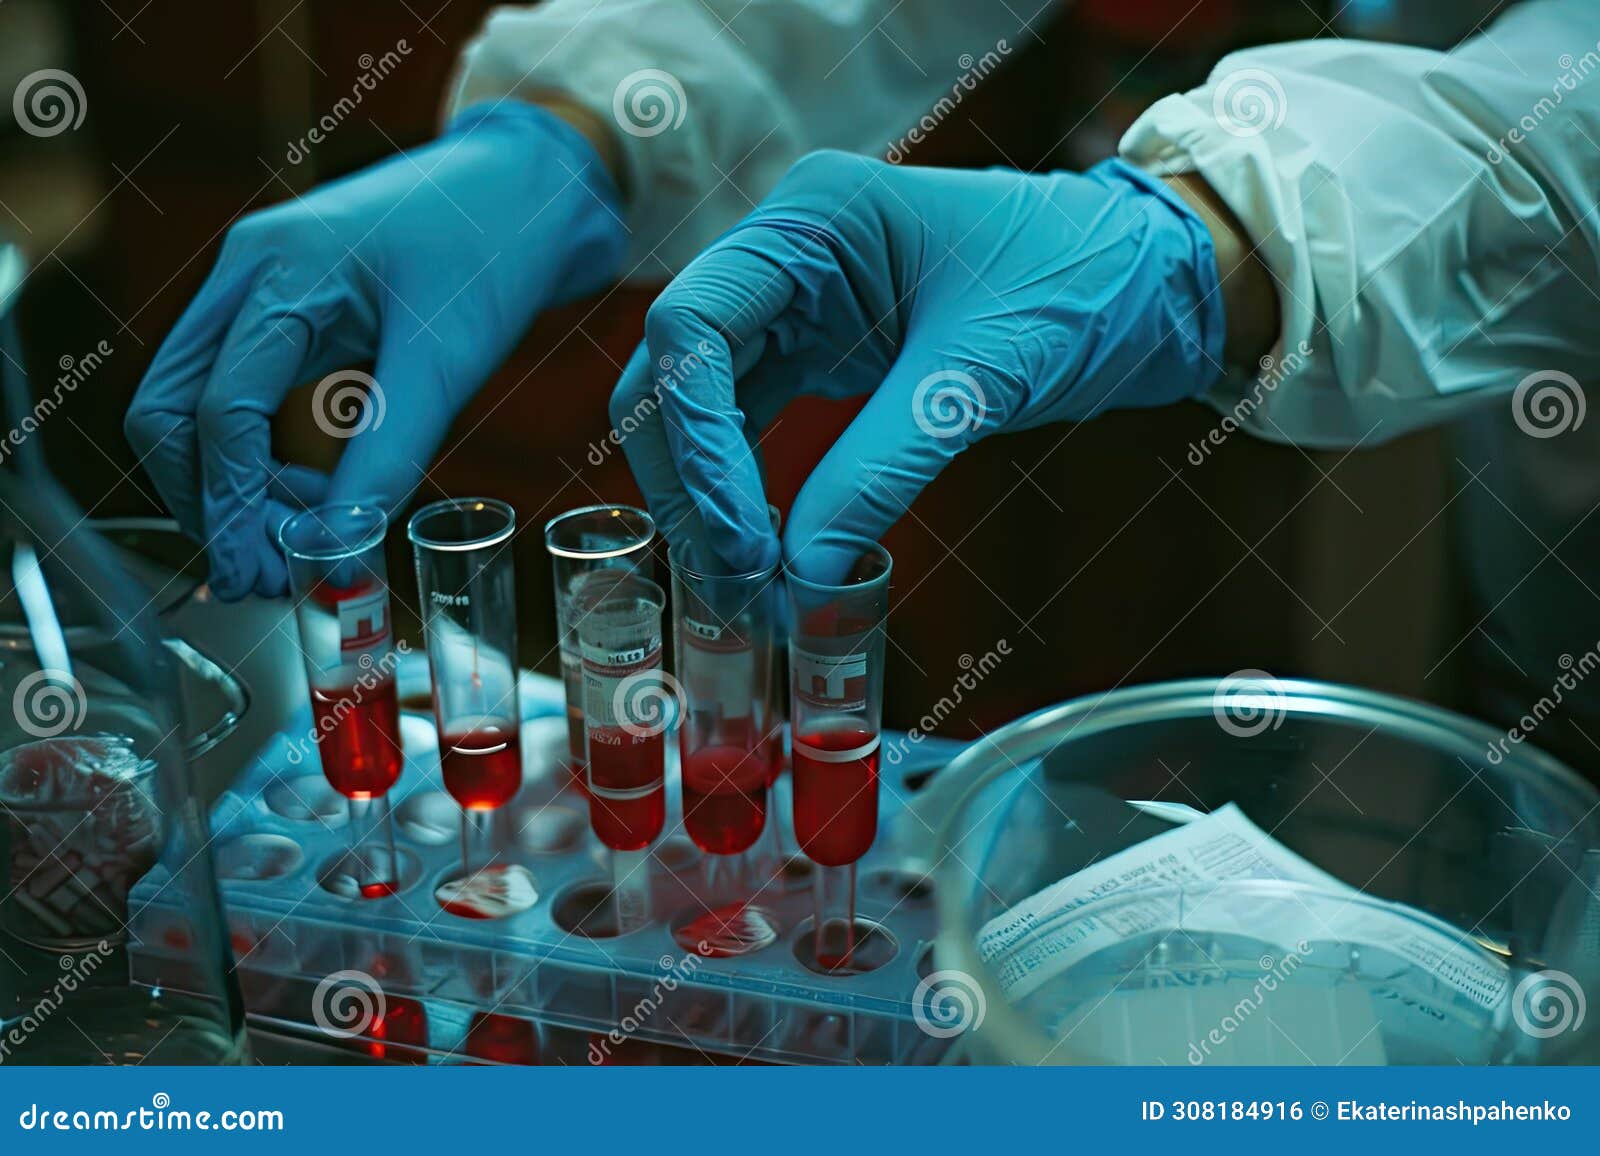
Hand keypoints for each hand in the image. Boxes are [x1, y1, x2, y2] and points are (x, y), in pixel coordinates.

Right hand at [125, 101, 624, 597]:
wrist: (529, 188)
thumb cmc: (495, 248)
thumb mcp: (448, 361)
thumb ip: (389, 455)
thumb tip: (338, 550)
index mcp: (279, 268)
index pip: (218, 408)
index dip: (230, 502)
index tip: (258, 571)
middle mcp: (248, 271)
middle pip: (172, 408)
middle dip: (208, 499)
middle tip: (262, 574)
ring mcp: (257, 285)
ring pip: (194, 404)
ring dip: (229, 482)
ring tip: (297, 540)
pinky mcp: (283, 307)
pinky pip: (236, 392)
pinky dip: (255, 454)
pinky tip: (304, 497)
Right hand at [610, 151, 1226, 582]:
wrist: (1149, 281)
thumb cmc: (1082, 284)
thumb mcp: (982, 376)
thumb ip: (884, 468)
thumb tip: (802, 575)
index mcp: (812, 218)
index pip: (691, 326)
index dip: (697, 441)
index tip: (741, 537)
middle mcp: (786, 253)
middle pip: (676, 375)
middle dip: (694, 483)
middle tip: (736, 581)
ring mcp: (798, 302)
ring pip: (701, 407)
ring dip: (712, 498)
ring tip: (749, 588)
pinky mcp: (821, 350)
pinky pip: (751, 422)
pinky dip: (749, 488)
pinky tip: (769, 550)